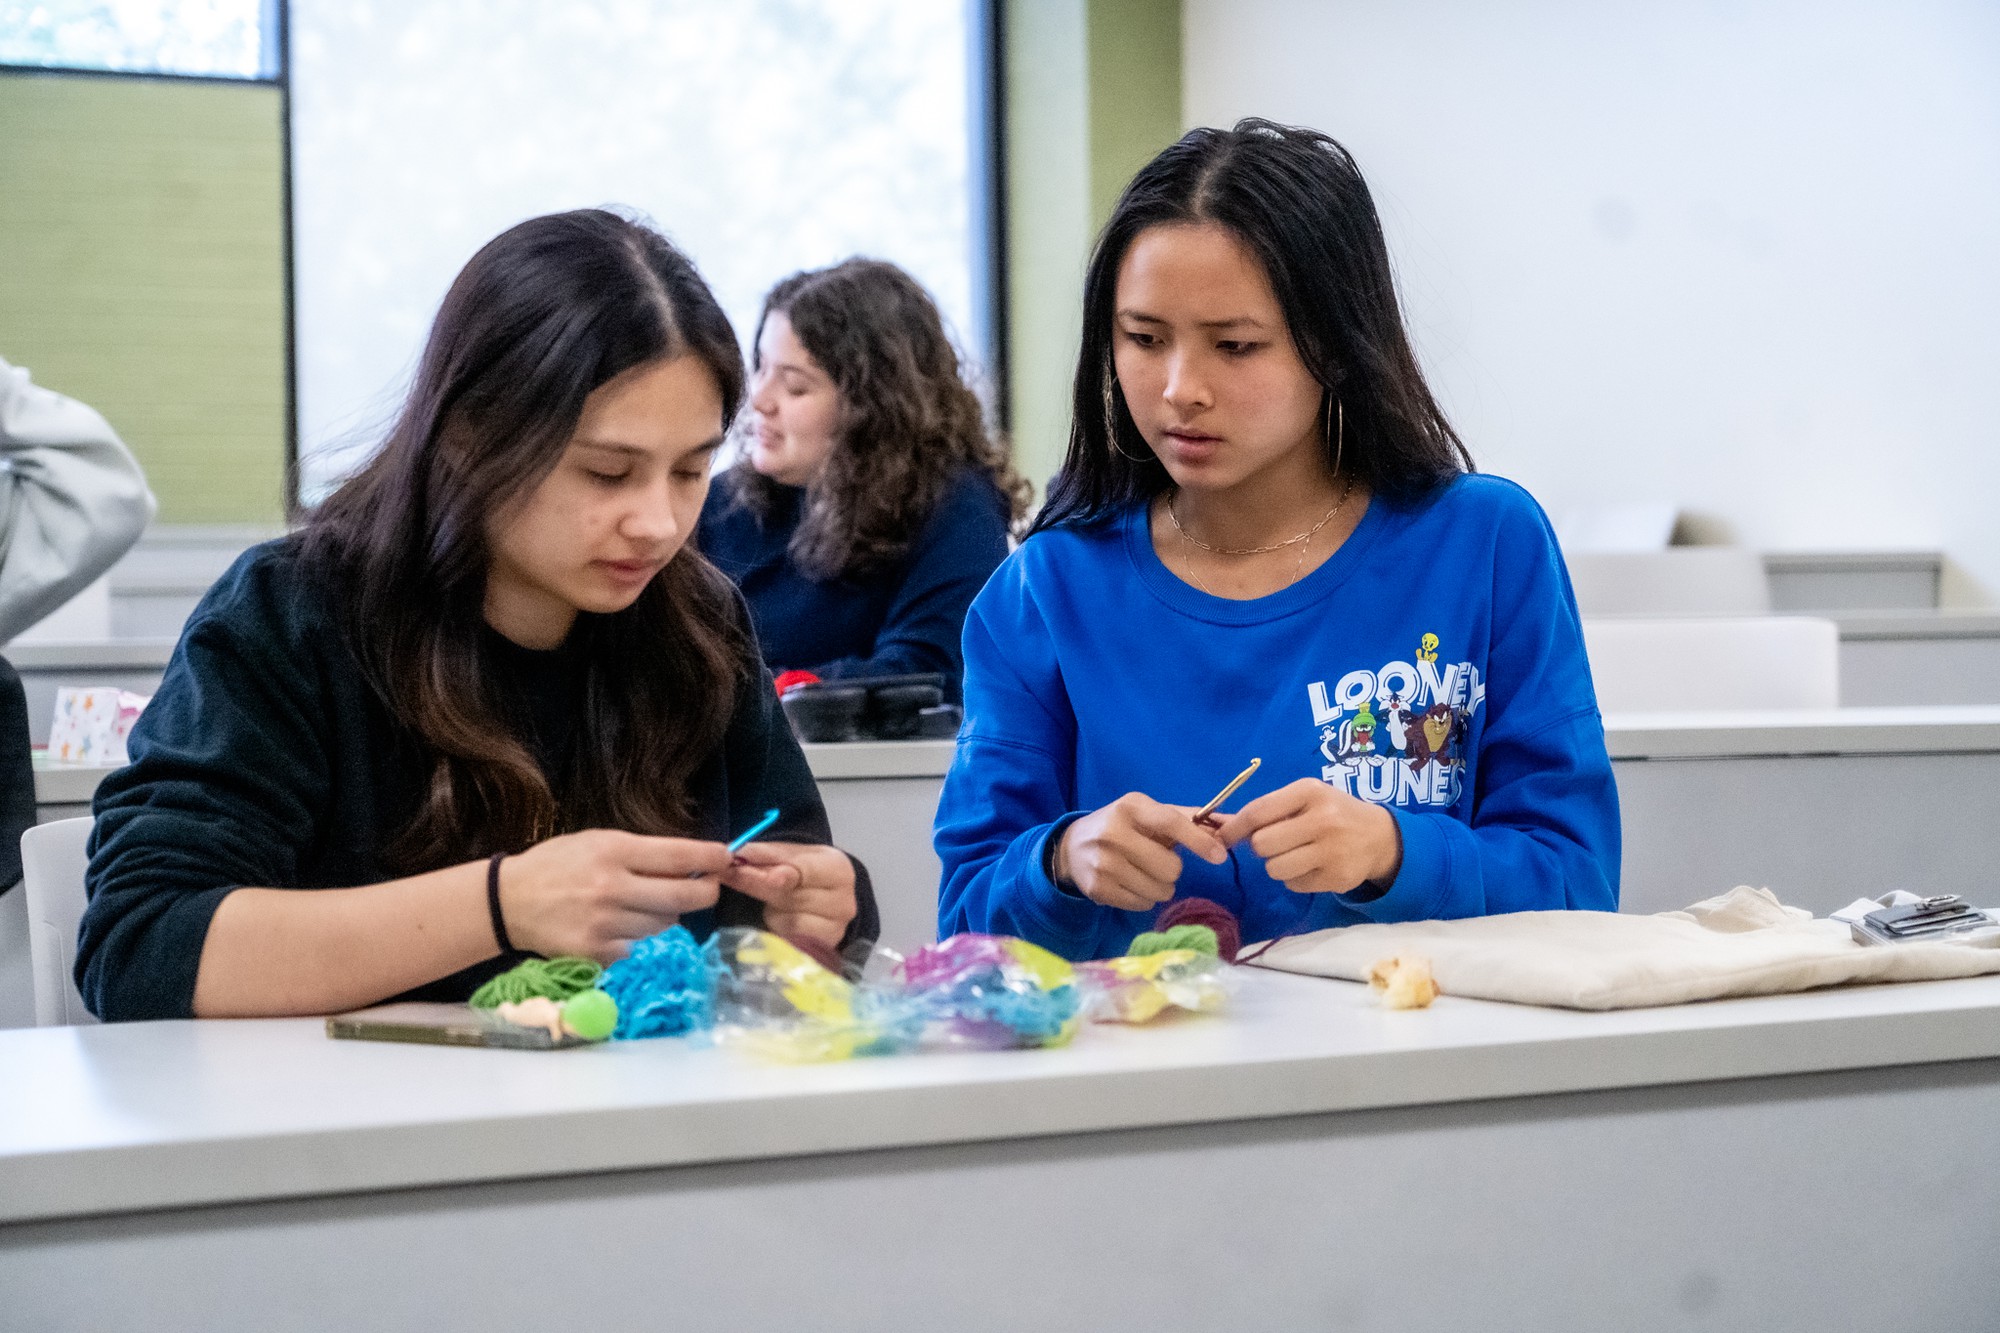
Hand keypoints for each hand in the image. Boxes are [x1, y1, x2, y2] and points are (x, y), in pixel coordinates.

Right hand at [497, 829, 727, 961]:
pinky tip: (615, 924)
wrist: (508, 901)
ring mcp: (606, 924)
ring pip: (665, 923)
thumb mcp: (596, 842)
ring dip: (665, 914)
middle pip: (684, 895)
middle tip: (708, 887)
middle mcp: (612, 888)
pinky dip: (636, 936)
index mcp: (613, 852)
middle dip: (706, 891)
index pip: (678, 855)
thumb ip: (641, 852)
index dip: (711, 857)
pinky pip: (639, 945)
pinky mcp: (599, 952)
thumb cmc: (557, 865)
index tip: (726, 857)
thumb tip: (692, 860)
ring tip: (641, 903)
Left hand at [724, 842, 857, 948]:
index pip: (802, 870)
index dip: (769, 871)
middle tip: (733, 877)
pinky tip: (781, 919)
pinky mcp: (823, 949)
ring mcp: (836, 929)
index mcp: (838, 869)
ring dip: (771, 909)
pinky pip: (788, 938)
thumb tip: (737, 854)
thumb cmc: (802, 874)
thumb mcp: (786, 856)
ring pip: (787, 919)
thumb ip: (764, 854)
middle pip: (791, 896)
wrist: (819, 900)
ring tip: (773, 901)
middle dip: (760, 886)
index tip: (741, 869)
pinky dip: (778, 927)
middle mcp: (844, 901)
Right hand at [1055, 793, 1227, 911]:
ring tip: (1142, 873)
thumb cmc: (1123, 826)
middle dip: (1172, 869)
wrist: (1072, 847)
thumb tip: (1230, 827)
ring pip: (1159, 890)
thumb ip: (1189, 819)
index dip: (1198, 841)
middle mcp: (1114, 833)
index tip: (1219, 856)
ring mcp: (1103, 863)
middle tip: (1156, 861)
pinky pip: (1143, 904)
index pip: (1170, 823)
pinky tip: (1129, 883)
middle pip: (1170, 868)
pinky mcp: (1098, 889)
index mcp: (1131, 808)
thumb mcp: (1149, 814)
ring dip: (1160, 886)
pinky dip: (1143, 898)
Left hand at [1212, 778, 1402, 894]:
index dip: (1234, 828)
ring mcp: (1332, 851)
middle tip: (1278, 842)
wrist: (1379, 836)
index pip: (1258, 812)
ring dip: (1277, 865)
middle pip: (1262, 845)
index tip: (1223, 837)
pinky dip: (1296, 878)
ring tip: (1296, 854)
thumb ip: (1268, 810)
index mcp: (1310, 792)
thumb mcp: (1305, 798)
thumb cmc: (1331, 812)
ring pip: (1275, 869)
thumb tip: (1220, 827)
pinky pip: (1294, 884)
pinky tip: (1313, 866)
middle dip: (1262, 847)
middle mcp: (1323, 820)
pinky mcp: (1337, 878)